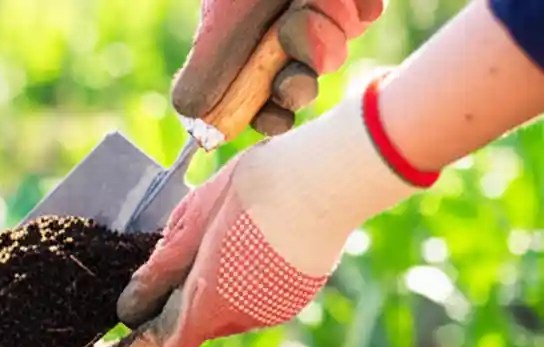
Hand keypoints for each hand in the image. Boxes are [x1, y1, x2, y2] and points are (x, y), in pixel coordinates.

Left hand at [107, 78, 421, 346]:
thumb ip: (157, 273)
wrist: (329, 177)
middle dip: (176, 301)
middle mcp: (242, 318)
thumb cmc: (254, 190)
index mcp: (209, 304)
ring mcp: (273, 310)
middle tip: (173, 258)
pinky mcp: (294, 296)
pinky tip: (250, 240)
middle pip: (192, 323)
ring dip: (211, 285)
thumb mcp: (190, 223)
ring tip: (222, 234)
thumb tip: (130, 309)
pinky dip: (242, 278)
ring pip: (224, 308)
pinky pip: (253, 297)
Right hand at [173, 0, 384, 135]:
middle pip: (300, 85)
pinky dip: (353, 1)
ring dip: (323, 27)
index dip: (268, 115)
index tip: (276, 115)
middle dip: (298, 73)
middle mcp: (281, 38)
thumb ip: (203, 73)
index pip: (259, 104)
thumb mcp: (221, 25)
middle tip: (291, 53)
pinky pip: (366, 14)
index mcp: (244, 50)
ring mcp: (322, 18)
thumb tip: (193, 122)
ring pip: (335, 51)